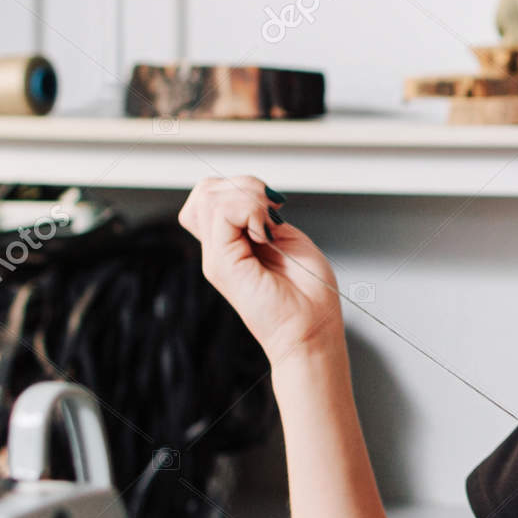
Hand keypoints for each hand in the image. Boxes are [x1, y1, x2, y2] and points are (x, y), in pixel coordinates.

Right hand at [177, 176, 342, 366]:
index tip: (274, 208)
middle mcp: (219, 250)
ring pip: (209, 196)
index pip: (213, 196)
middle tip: (272, 211)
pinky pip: (221, 213)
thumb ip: (264, 217)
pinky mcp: (221, 265)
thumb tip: (253, 196)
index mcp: (233, 244)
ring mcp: (217, 258)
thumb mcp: (289, 240)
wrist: (313, 332)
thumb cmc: (310, 296)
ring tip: (268, 224)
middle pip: (205, 191)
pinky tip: (266, 233)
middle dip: (244, 185)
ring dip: (247, 196)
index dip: (243, 188)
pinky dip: (249, 210)